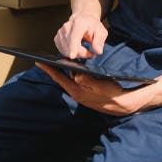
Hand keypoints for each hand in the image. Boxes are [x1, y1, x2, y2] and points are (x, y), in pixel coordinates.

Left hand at [36, 63, 152, 115]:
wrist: (122, 104)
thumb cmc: (112, 93)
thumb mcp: (101, 84)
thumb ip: (87, 80)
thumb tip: (75, 74)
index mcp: (77, 91)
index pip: (59, 77)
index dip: (49, 69)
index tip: (38, 60)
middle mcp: (76, 93)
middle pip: (61, 78)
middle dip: (53, 68)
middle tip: (44, 57)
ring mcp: (80, 93)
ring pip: (68, 79)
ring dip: (62, 70)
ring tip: (55, 59)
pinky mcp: (85, 93)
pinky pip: (74, 81)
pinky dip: (70, 73)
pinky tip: (71, 67)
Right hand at [54, 12, 107, 59]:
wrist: (83, 18)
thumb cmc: (92, 25)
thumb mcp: (101, 31)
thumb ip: (99, 41)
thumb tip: (98, 51)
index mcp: (79, 23)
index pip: (74, 36)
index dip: (73, 47)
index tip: (72, 56)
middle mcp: (67, 27)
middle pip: (71, 46)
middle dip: (82, 54)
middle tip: (91, 53)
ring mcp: (60, 32)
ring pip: (66, 51)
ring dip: (77, 54)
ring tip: (84, 50)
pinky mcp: (57, 38)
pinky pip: (62, 51)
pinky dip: (70, 53)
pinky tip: (76, 49)